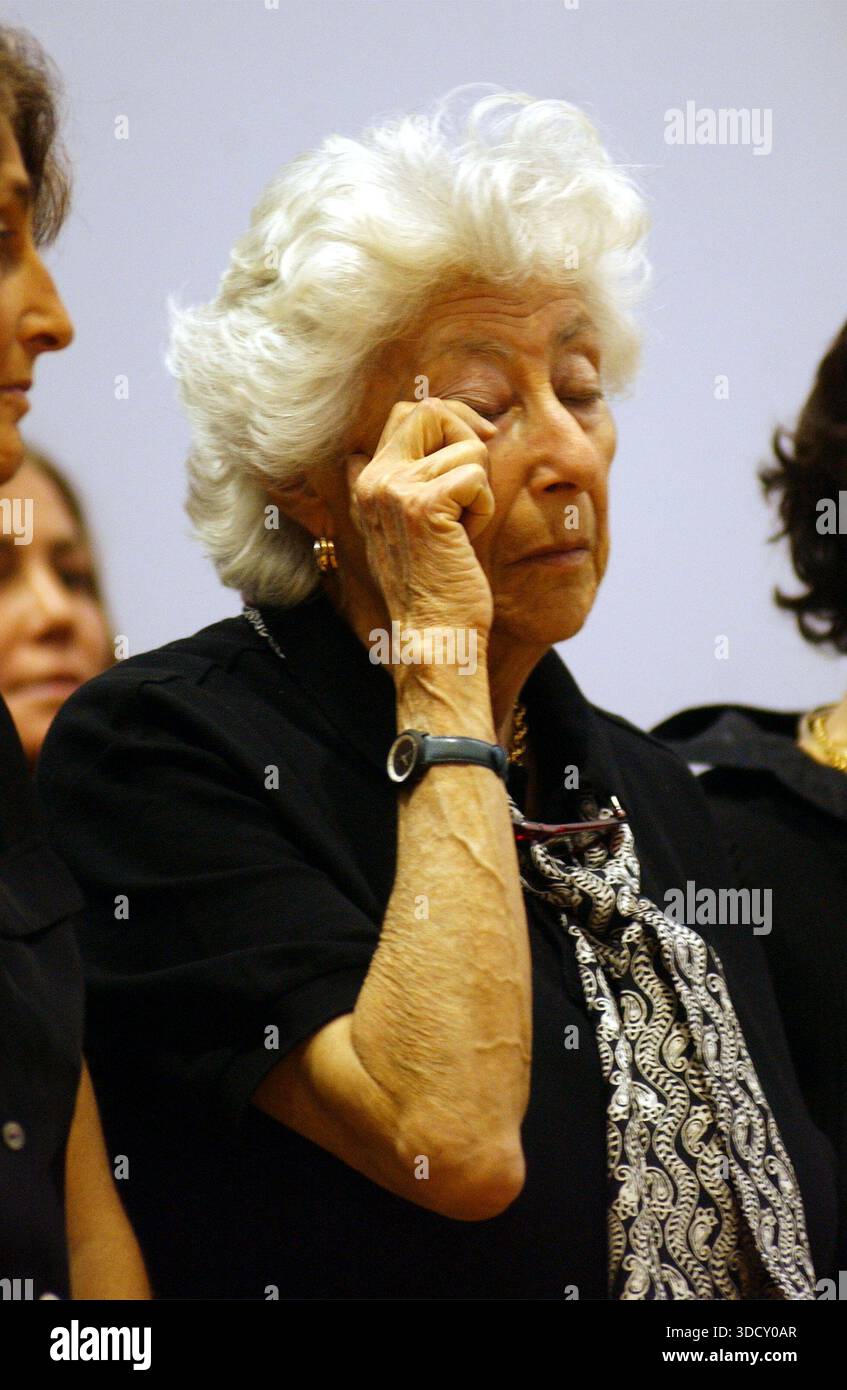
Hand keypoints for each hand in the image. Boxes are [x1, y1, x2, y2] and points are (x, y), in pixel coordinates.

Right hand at [346, 398, 496, 639]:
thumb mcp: (410, 525)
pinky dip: (483, 507)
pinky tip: (466, 538)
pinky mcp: (424, 505)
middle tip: (473, 480)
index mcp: (368, 481)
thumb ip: (410, 477)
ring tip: (461, 528)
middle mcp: (374, 479)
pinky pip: (475, 475)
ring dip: (478, 486)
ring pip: (464, 444)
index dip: (448, 422)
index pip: (407, 413)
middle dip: (466, 435)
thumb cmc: (434, 584)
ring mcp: (395, 490)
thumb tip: (438, 425)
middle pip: (429, 410)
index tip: (472, 451)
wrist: (434, 634)